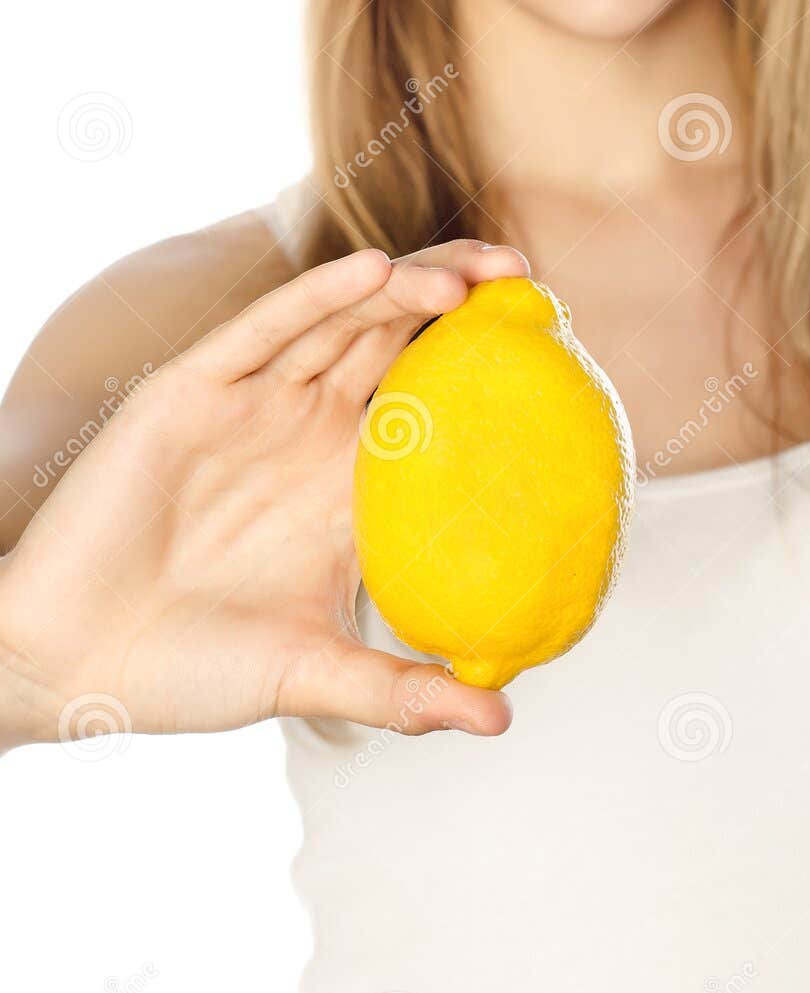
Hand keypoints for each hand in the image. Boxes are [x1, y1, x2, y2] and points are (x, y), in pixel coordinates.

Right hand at [0, 239, 530, 750]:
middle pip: (396, 337)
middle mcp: (305, 427)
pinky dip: (318, 297)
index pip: (430, 396)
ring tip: (474, 274)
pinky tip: (374, 274)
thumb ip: (402, 692)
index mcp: (345, 480)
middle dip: (461, 297)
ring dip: (407, 288)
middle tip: (526, 282)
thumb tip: (502, 718)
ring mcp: (251, 402)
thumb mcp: (313, 674)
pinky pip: (264, 330)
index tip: (554, 344)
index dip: (485, 362)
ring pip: (341, 319)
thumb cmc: (190, 670)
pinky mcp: (191, 392)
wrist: (72, 664)